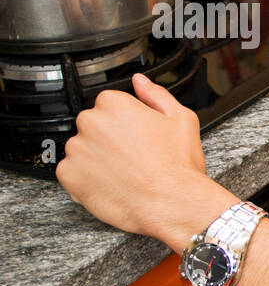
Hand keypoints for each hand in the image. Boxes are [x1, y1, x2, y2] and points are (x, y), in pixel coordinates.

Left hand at [56, 73, 235, 251]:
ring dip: (98, 159)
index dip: (126, 122)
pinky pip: (72, 172)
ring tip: (125, 173)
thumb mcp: (181, 119)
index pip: (109, 105)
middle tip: (134, 156)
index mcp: (114, 104)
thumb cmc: (177, 166)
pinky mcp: (68, 174)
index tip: (137, 136)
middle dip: (110, 139)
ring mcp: (77, 149)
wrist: (171, 203)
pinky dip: (87, 178)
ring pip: (83, 149)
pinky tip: (113, 183)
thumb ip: (156, 95)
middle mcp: (90, 122)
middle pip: (94, 125)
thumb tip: (140, 82)